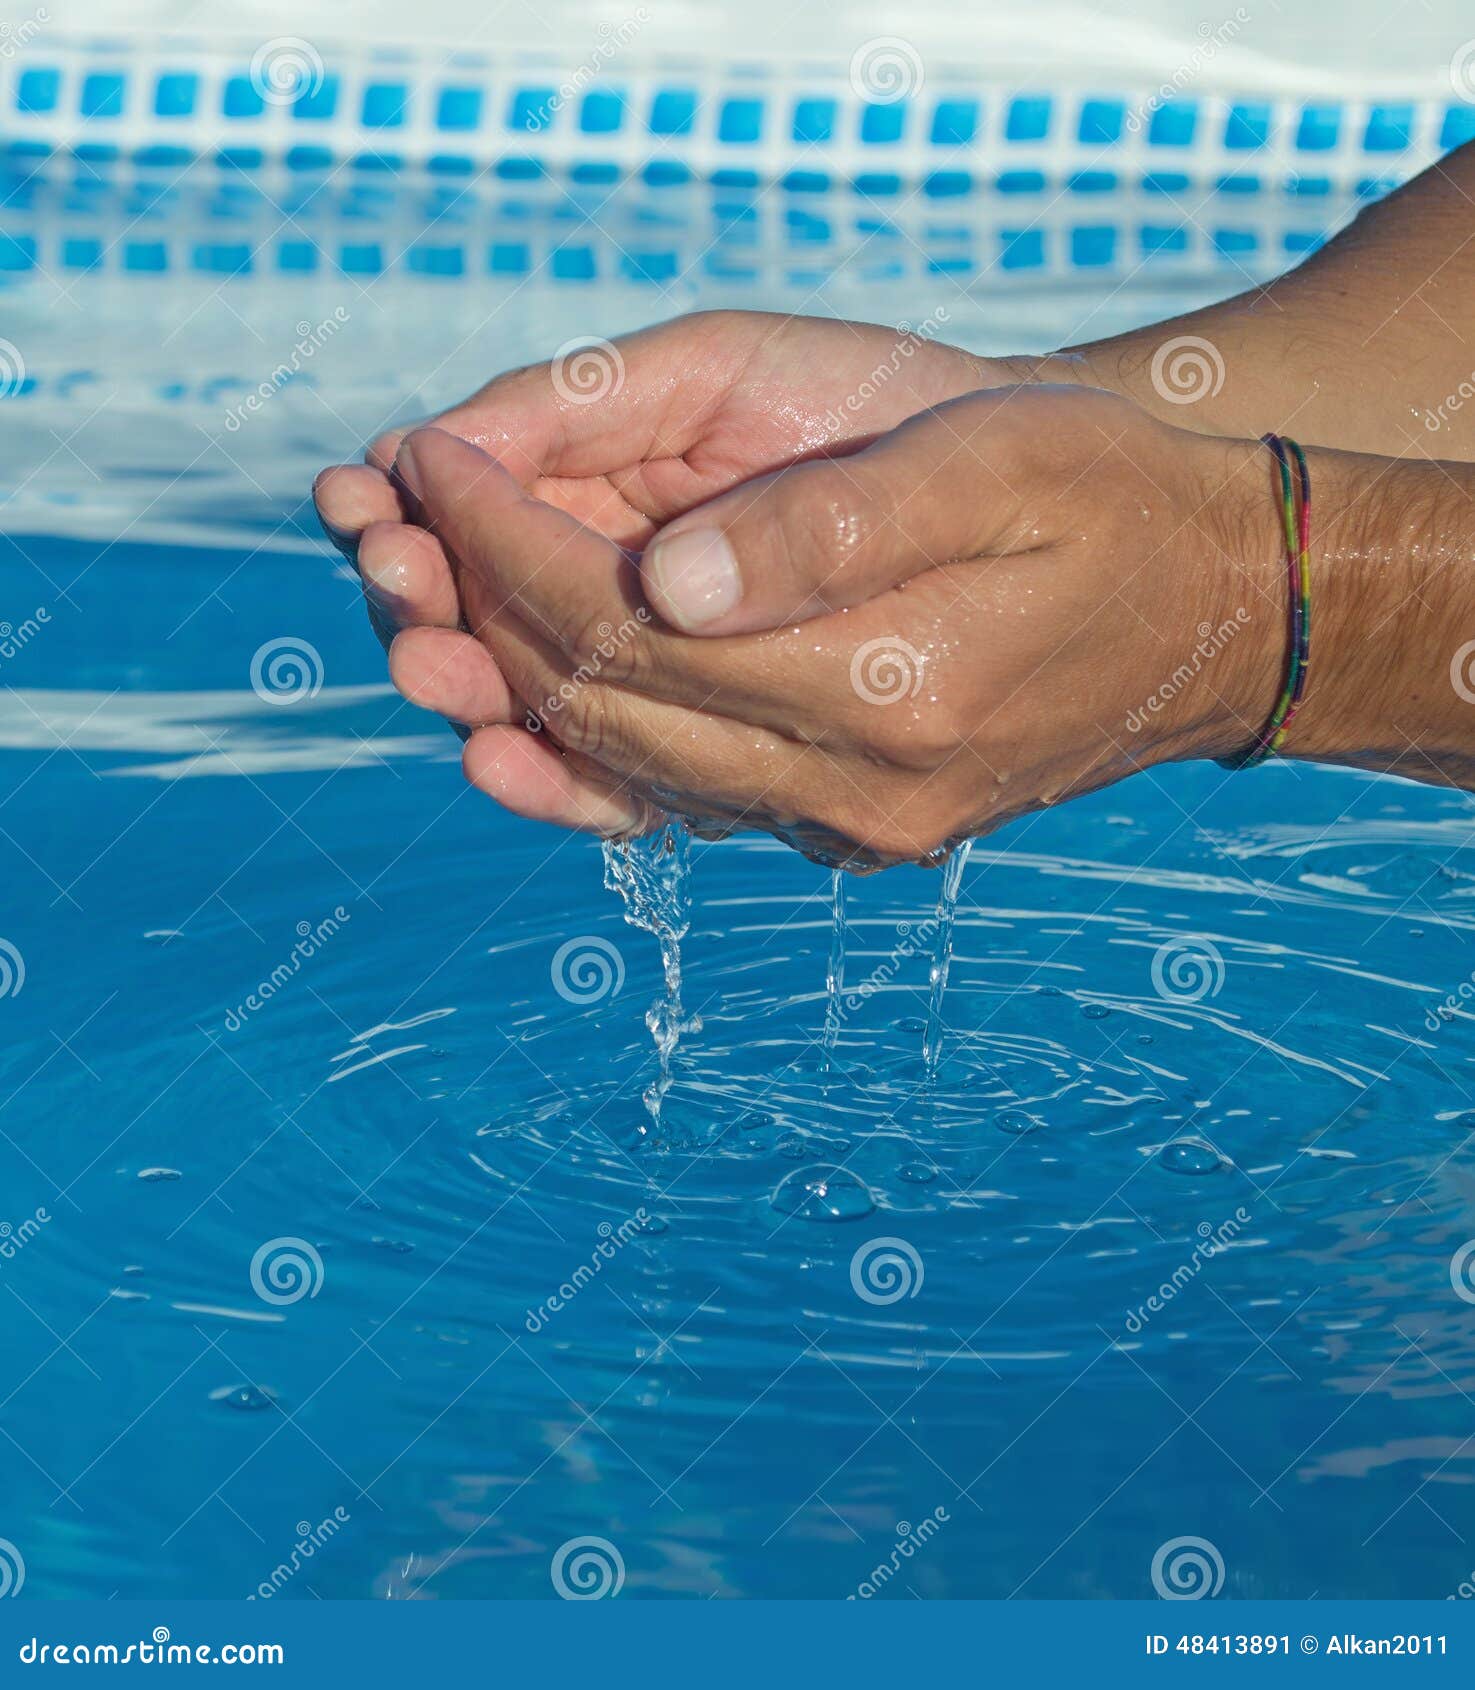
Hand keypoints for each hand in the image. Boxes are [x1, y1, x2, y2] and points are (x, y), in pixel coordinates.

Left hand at [383, 386, 1295, 866]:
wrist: (1209, 617)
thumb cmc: (1109, 503)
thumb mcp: (995, 466)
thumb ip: (832, 528)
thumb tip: (665, 581)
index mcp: (890, 690)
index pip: (628, 628)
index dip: (505, 541)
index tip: (429, 456)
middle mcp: (856, 790)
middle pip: (606, 706)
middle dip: (478, 611)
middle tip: (390, 524)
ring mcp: (849, 828)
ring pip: (628, 766)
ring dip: (507, 689)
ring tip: (411, 612)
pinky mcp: (845, 829)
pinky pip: (682, 805)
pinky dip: (583, 764)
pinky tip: (506, 736)